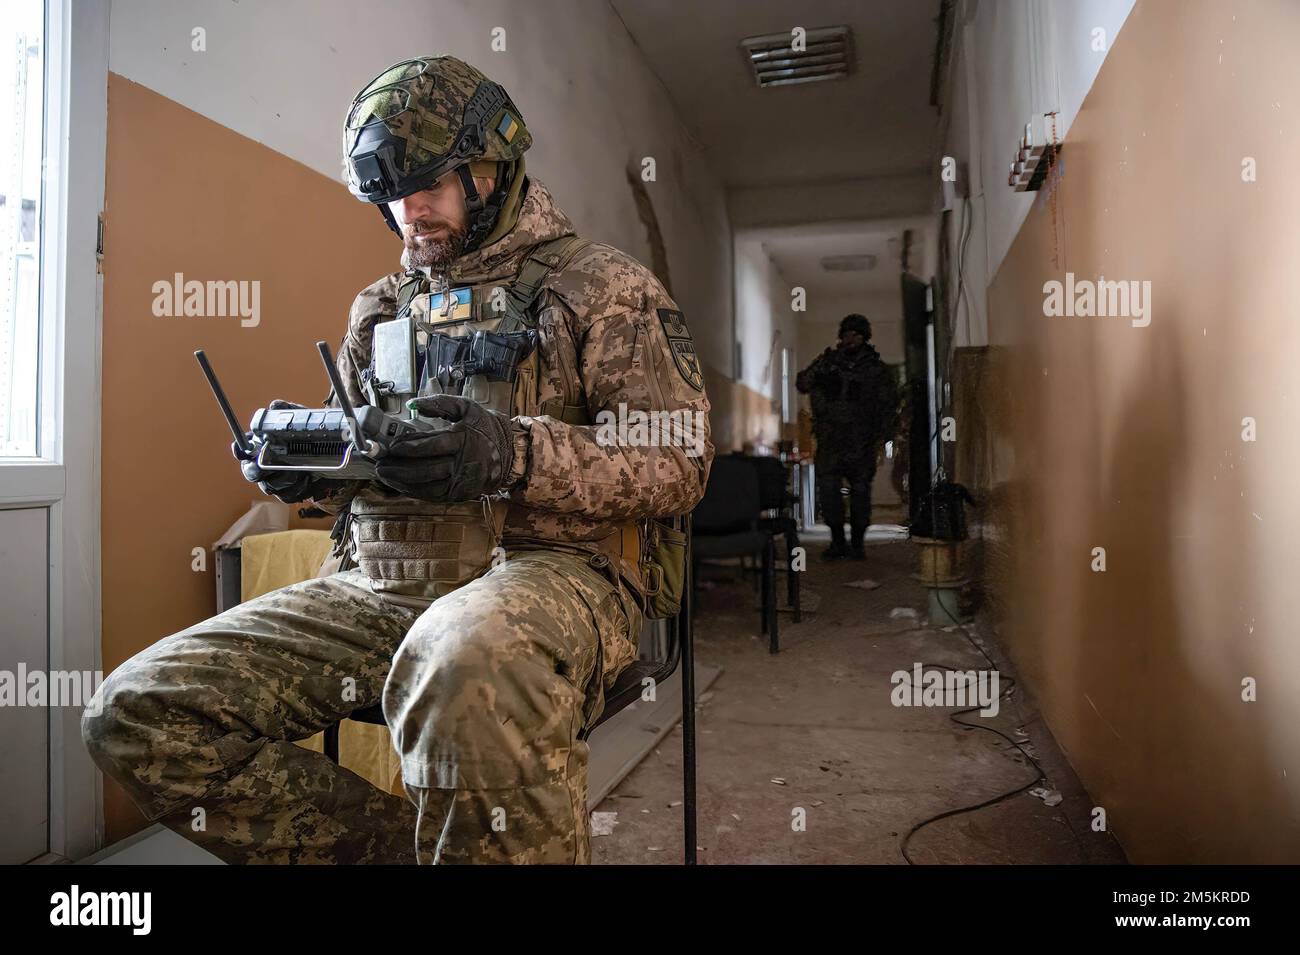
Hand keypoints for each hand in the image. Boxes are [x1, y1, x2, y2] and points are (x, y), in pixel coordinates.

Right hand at [235, 399, 346, 503]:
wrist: (334, 455)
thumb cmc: (308, 434)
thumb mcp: (300, 418)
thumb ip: (286, 410)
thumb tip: (274, 406)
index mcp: (260, 446)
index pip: (241, 450)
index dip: (240, 450)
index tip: (244, 449)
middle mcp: (262, 465)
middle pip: (250, 473)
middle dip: (259, 471)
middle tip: (270, 467)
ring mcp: (274, 481)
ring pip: (269, 487)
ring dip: (284, 479)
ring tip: (301, 471)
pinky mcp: (288, 493)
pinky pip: (287, 496)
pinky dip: (298, 489)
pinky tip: (308, 480)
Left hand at [375, 394, 514, 502]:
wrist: (507, 452)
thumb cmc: (483, 427)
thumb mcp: (465, 407)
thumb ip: (439, 403)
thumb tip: (412, 404)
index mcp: (463, 439)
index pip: (431, 445)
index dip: (408, 447)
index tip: (390, 446)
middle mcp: (463, 464)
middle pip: (425, 469)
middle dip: (398, 467)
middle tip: (380, 463)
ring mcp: (461, 482)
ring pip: (427, 486)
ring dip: (402, 482)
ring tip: (384, 474)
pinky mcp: (459, 494)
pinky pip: (433, 495)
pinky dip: (413, 491)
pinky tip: (400, 484)